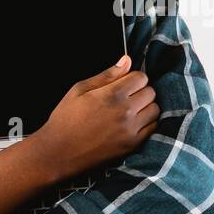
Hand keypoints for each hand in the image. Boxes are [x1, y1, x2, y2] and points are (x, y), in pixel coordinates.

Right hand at [31, 55, 158, 178]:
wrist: (59, 152)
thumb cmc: (65, 119)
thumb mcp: (80, 90)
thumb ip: (106, 75)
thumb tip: (126, 60)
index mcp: (112, 95)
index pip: (141, 77)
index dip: (133, 78)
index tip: (124, 83)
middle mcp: (125, 111)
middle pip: (150, 92)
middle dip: (140, 91)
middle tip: (126, 97)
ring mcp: (131, 130)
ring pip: (155, 110)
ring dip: (146, 107)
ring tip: (130, 110)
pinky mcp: (132, 145)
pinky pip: (153, 128)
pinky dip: (147, 123)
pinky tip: (132, 123)